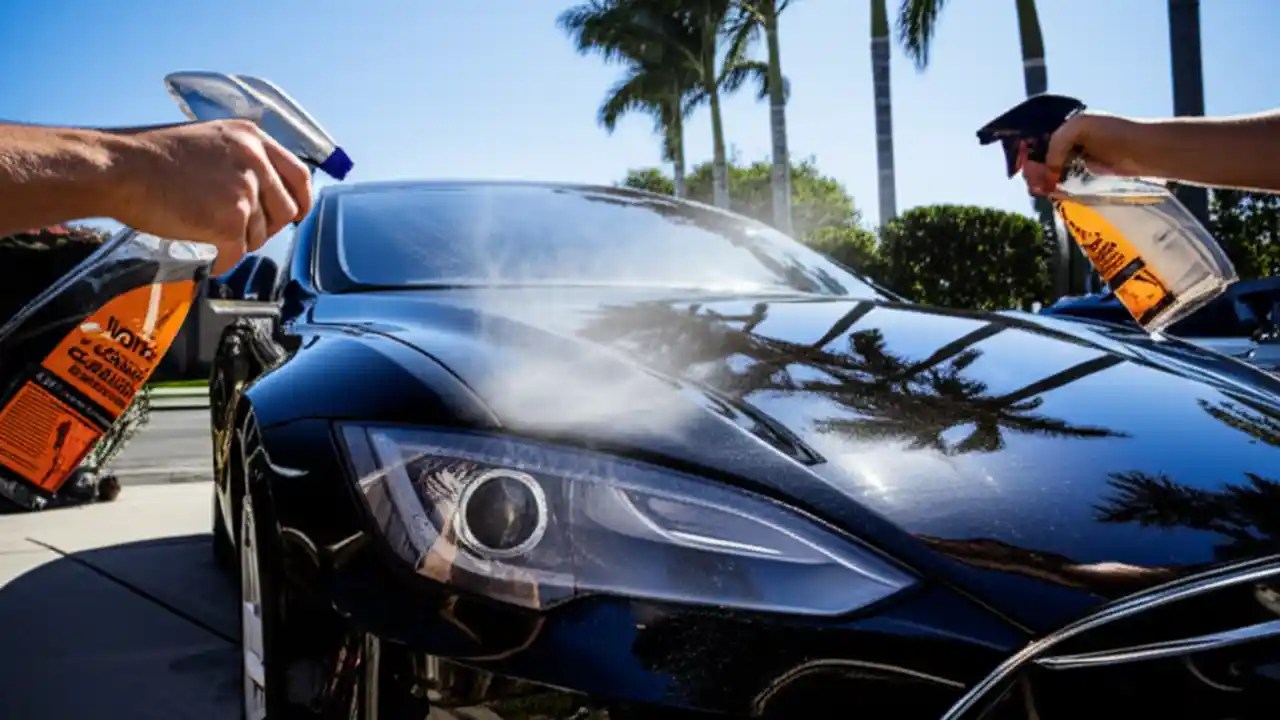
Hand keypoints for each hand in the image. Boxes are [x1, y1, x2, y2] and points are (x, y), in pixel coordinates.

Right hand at [110, 120, 312, 273]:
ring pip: (261, 234)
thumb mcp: (209, 142)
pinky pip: (238, 252)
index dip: (301, 200)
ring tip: (211, 237)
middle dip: (268, 227)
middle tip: (241, 233)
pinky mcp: (230, 220)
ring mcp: (244, 191)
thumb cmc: (152, 157)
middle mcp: (254, 161)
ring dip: (240, 243)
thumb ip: (241, 159)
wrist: (119, 168)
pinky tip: (210, 258)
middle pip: (286, 210)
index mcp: (252, 138)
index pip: (300, 174)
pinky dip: (224, 261)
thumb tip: (263, 192)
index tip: (298, 214)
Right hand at [1021, 112, 1141, 196]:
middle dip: (1033, 168)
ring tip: (1041, 188)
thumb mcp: (1080, 128)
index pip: (1038, 139)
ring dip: (1041, 180)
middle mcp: (1070, 141)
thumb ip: (1057, 144)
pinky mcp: (1087, 174)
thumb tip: (1047, 171)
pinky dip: (1054, 186)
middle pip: (1041, 157)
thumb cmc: (1115, 134)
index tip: (1025, 167)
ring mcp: (1078, 158)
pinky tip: (1050, 191)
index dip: (1028, 152)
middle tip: (1034, 181)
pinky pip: (1063, 180)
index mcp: (1067, 125)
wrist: (1145, 152)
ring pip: (1050, 171)